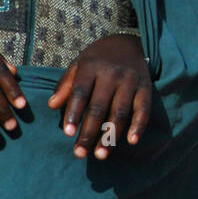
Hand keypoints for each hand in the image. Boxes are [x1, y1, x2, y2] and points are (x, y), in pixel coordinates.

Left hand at [49, 34, 151, 159]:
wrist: (128, 43)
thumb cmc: (97, 59)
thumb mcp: (78, 65)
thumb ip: (65, 85)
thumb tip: (52, 106)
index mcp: (91, 67)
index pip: (80, 92)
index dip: (74, 113)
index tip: (68, 133)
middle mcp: (111, 73)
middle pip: (99, 106)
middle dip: (89, 132)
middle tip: (79, 153)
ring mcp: (130, 81)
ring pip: (120, 112)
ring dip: (110, 135)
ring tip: (101, 155)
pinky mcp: (145, 87)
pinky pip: (143, 109)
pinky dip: (138, 125)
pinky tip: (132, 141)